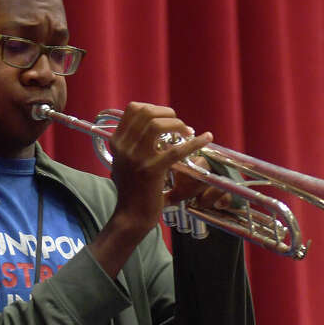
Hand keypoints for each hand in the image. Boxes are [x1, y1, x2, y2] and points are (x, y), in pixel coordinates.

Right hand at [91, 103, 212, 275]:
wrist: (131, 216)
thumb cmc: (132, 190)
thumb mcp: (125, 162)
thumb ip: (134, 144)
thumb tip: (155, 126)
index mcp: (117, 142)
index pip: (133, 109)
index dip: (154, 108)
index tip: (167, 118)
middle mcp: (124, 147)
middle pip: (147, 113)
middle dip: (169, 114)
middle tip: (181, 126)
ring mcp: (136, 158)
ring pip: (158, 125)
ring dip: (178, 124)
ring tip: (188, 132)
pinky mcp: (151, 170)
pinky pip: (176, 150)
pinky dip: (195, 142)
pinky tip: (206, 138)